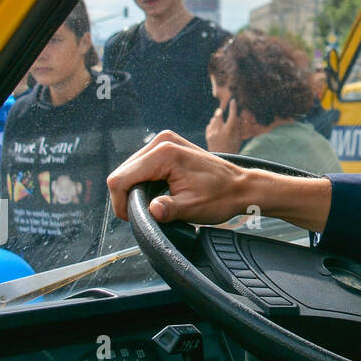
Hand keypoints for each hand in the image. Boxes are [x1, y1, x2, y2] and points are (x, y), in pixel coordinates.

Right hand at [107, 130, 248, 224]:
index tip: (133, 219)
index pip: (120, 179)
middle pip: (123, 173)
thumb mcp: (192, 208)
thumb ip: (169, 209)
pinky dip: (142, 182)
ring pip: (130, 170)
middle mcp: (162, 141)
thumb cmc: (220, 196)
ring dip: (135, 189)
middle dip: (128, 197)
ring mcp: (164, 141)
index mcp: (165, 153)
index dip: (121, 203)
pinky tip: (155, 193)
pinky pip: (141, 166)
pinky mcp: (166, 146)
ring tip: (152, 205)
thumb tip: (152, 211)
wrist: (240, 186)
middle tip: (144, 214)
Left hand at [206, 97, 241, 153]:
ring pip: (213, 119)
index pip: (232, 115)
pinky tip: (215, 125)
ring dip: (216, 117)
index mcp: (229, 130)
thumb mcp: (238, 137)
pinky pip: (210, 125)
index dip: (233, 107)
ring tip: (219, 117)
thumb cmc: (233, 147)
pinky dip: (212, 124)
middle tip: (222, 110)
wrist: (222, 158)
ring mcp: (213, 133)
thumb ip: (237, 126)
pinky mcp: (208, 135)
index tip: (233, 100)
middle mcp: (220, 130)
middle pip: (219, 115)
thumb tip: (236, 116)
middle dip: (220, 111)